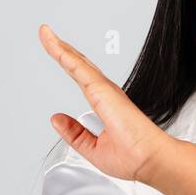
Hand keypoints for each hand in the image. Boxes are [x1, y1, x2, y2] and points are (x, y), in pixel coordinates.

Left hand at [38, 23, 172, 183]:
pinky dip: (64, 55)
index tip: (56, 51)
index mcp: (105, 105)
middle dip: (63, 49)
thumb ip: (75, 134)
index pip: (82, 78)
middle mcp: (105, 94)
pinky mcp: (102, 91)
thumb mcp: (94, 150)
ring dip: (59, 47)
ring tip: (45, 33)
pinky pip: (78, 68)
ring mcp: (104, 91)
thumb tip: (57, 120)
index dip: (69, 63)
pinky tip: (54, 45)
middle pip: (79, 65)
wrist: (150, 161)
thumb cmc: (134, 158)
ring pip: (76, 62)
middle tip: (48, 36)